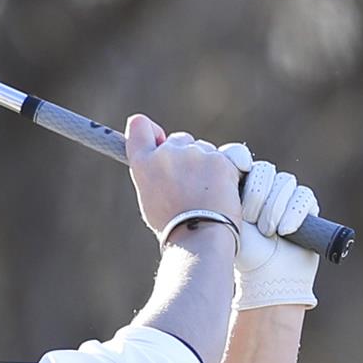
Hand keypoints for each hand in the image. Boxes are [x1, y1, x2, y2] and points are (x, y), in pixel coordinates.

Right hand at [123, 114, 241, 242]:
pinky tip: (220, 194)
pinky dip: (224, 173)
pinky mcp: (219, 158)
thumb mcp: (150, 199)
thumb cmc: (174, 225)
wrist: (200, 236)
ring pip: (203, 149)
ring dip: (206, 165)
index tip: (158, 138)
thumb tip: (162, 161)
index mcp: (144, 163)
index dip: (150, 131)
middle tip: (190, 185)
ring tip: (205, 195)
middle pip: (179, 140)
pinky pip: (223, 159)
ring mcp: (194, 153)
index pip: (138, 127)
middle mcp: (166, 152)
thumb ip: (153, 173)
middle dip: (186, 156)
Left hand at [219, 142, 320, 309]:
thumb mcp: (221, 221)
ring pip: (285, 181)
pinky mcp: (305, 205)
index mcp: (238, 184)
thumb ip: (213, 195)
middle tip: (249, 217)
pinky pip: (303, 196)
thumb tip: (203, 167)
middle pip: (264, 170)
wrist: (264, 277)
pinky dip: (293, 212)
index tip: (237, 170)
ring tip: (267, 231)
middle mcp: (263, 186)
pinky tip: (284, 230)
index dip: (238, 159)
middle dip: (258, 193)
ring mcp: (285, 195)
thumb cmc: (238, 252)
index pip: (239, 156)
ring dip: (275, 207)